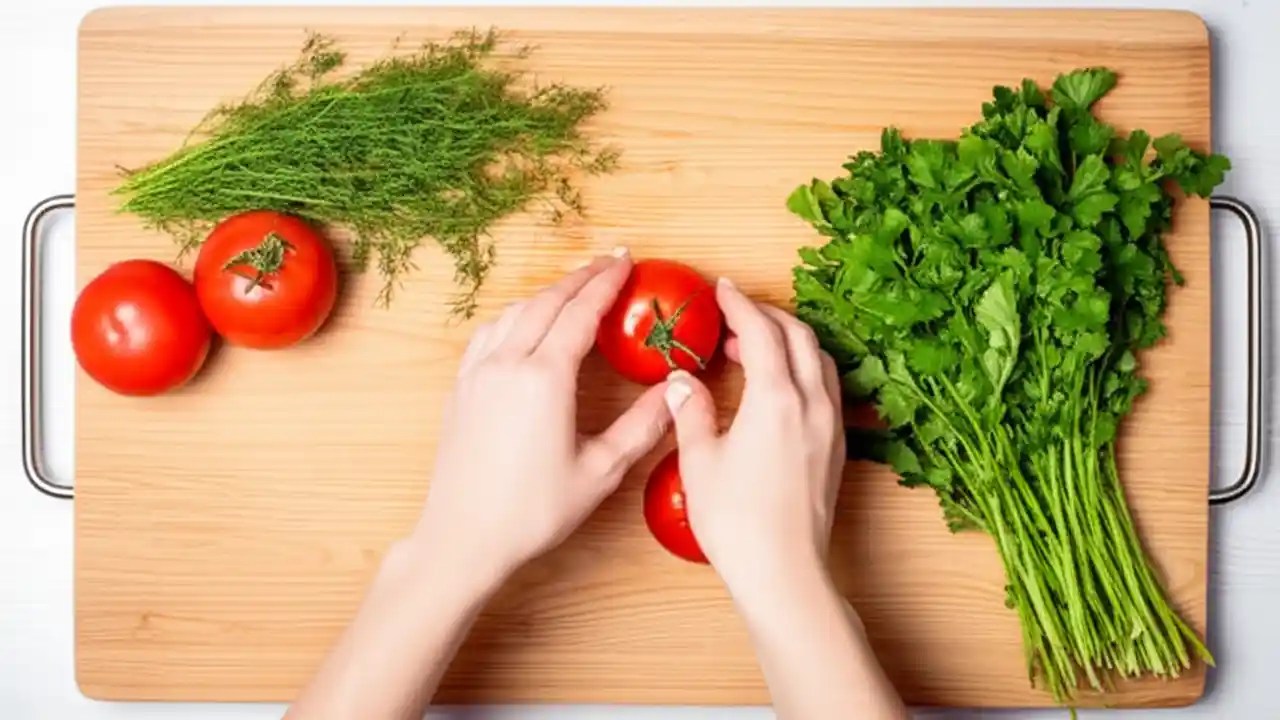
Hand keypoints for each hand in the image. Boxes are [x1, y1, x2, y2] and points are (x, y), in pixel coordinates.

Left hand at [413, 250, 671, 580]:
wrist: (462, 538)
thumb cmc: (532, 513)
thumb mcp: (600, 472)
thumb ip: (642, 425)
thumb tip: (676, 391)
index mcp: (544, 379)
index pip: (581, 312)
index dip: (606, 283)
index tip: (627, 263)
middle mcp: (506, 364)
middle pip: (547, 301)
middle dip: (580, 277)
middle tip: (609, 263)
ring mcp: (477, 374)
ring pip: (514, 312)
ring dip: (547, 293)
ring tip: (574, 289)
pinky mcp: (460, 389)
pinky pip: (488, 333)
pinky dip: (515, 315)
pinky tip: (525, 323)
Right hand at [665, 277, 844, 597]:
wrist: (784, 572)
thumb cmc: (737, 523)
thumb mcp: (700, 461)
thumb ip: (691, 411)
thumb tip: (682, 381)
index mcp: (775, 400)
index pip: (762, 331)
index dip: (741, 304)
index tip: (723, 289)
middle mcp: (812, 405)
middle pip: (799, 336)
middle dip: (768, 316)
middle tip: (736, 315)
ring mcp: (830, 427)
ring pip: (818, 361)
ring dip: (789, 342)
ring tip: (754, 349)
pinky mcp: (836, 448)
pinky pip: (826, 388)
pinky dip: (803, 370)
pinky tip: (777, 387)